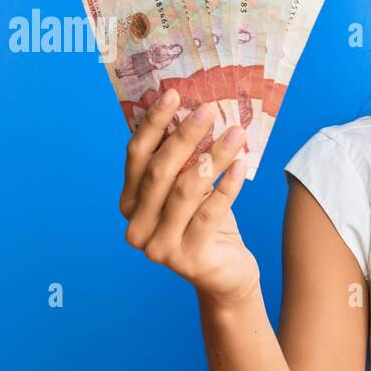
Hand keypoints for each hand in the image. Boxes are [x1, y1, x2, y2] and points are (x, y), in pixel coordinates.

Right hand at [121, 89, 258, 303]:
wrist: (225, 276)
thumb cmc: (206, 225)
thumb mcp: (189, 191)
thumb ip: (181, 161)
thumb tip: (189, 108)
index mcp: (129, 204)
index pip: (136, 156)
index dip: (153, 125)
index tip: (172, 94)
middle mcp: (136, 227)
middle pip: (160, 171)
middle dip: (184, 136)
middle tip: (209, 108)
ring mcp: (159, 247)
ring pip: (186, 190)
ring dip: (213, 156)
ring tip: (236, 132)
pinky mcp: (189, 258)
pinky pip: (210, 212)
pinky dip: (227, 186)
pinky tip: (241, 164)